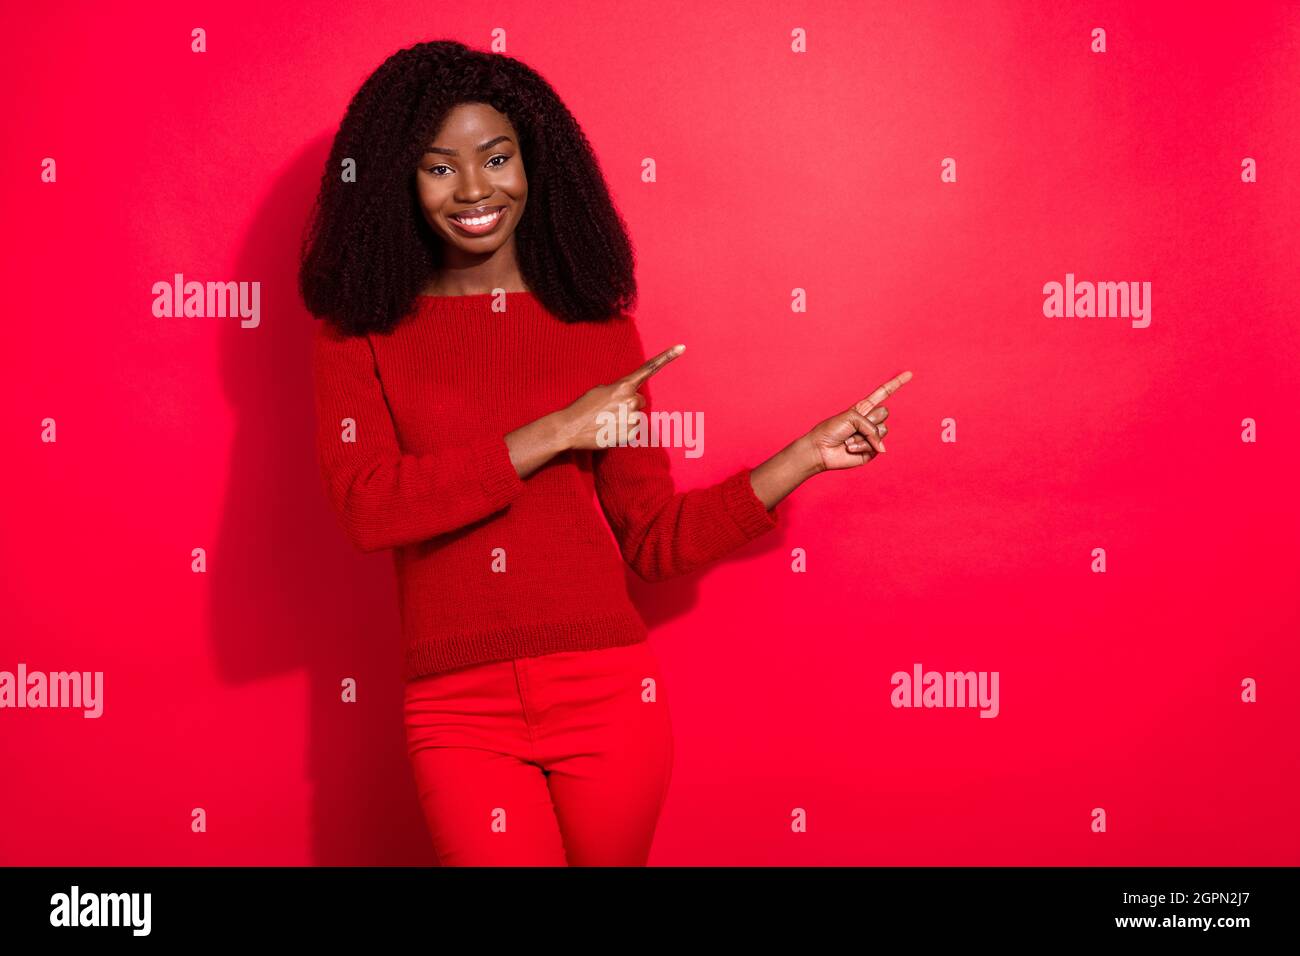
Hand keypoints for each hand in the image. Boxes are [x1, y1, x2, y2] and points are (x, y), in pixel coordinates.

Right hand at [554, 343, 685, 451]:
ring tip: (607, 421)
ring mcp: (633, 418)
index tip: (682, 347)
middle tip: (610, 410)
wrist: (570, 428)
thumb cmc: (582, 408)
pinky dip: (623, 431)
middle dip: (629, 404)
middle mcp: (631, 400)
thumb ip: (618, 390)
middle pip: (640, 400)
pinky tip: (609, 431)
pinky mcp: (631, 434)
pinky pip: (633, 430)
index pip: (649, 369)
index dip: (666, 357)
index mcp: (623, 385)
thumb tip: (628, 396)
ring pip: (636, 416)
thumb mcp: (599, 391)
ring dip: (625, 418)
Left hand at [805, 370, 912, 472]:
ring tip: (848, 438)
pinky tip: (850, 447)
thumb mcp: (852, 417)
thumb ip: (871, 427)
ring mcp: (872, 436)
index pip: (883, 394)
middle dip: (869, 418)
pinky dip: (862, 446)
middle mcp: (870, 421)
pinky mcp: (871, 451)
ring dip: (863, 435)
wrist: (820, 449)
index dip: (896, 384)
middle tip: (852, 426)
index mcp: (863, 408)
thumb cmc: (831, 430)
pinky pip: (876, 445)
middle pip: (884, 412)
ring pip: (882, 429)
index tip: (909, 374)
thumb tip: (882, 448)